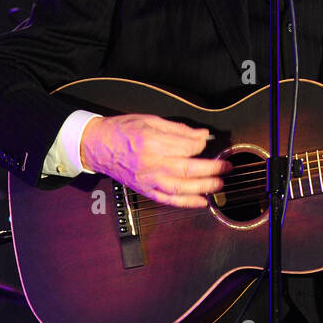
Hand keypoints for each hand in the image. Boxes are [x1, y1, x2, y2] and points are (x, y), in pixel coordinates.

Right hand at [80, 114, 230, 207]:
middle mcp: (150, 163)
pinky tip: (201, 202)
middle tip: (226, 166)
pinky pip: (167, 199)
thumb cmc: (121, 131)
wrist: (96, 146)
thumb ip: (178, 129)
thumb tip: (202, 135)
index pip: (186, 146)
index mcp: (151, 141)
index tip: (207, 142)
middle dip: (211, 168)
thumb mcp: (150, 120)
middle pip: (187, 169)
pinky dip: (186, 203)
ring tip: (219, 184)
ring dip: (203, 187)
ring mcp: (147, 179)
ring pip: (180, 187)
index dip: (202, 145)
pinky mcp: (144, 190)